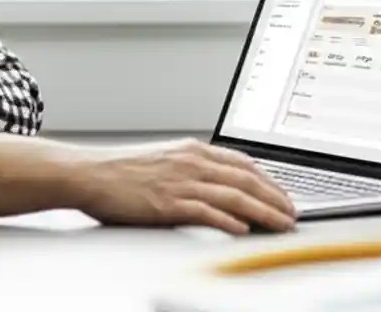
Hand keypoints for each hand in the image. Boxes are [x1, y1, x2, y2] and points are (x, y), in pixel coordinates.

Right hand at [72, 137, 295, 233]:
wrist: (89, 173)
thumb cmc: (120, 170)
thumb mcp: (163, 160)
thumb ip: (190, 168)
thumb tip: (215, 183)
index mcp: (192, 150)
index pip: (242, 163)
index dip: (268, 180)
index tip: (283, 194)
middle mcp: (191, 162)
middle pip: (246, 180)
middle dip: (275, 198)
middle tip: (292, 214)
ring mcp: (181, 182)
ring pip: (234, 196)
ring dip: (263, 212)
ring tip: (280, 224)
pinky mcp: (168, 203)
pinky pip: (207, 212)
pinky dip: (229, 221)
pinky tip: (243, 230)